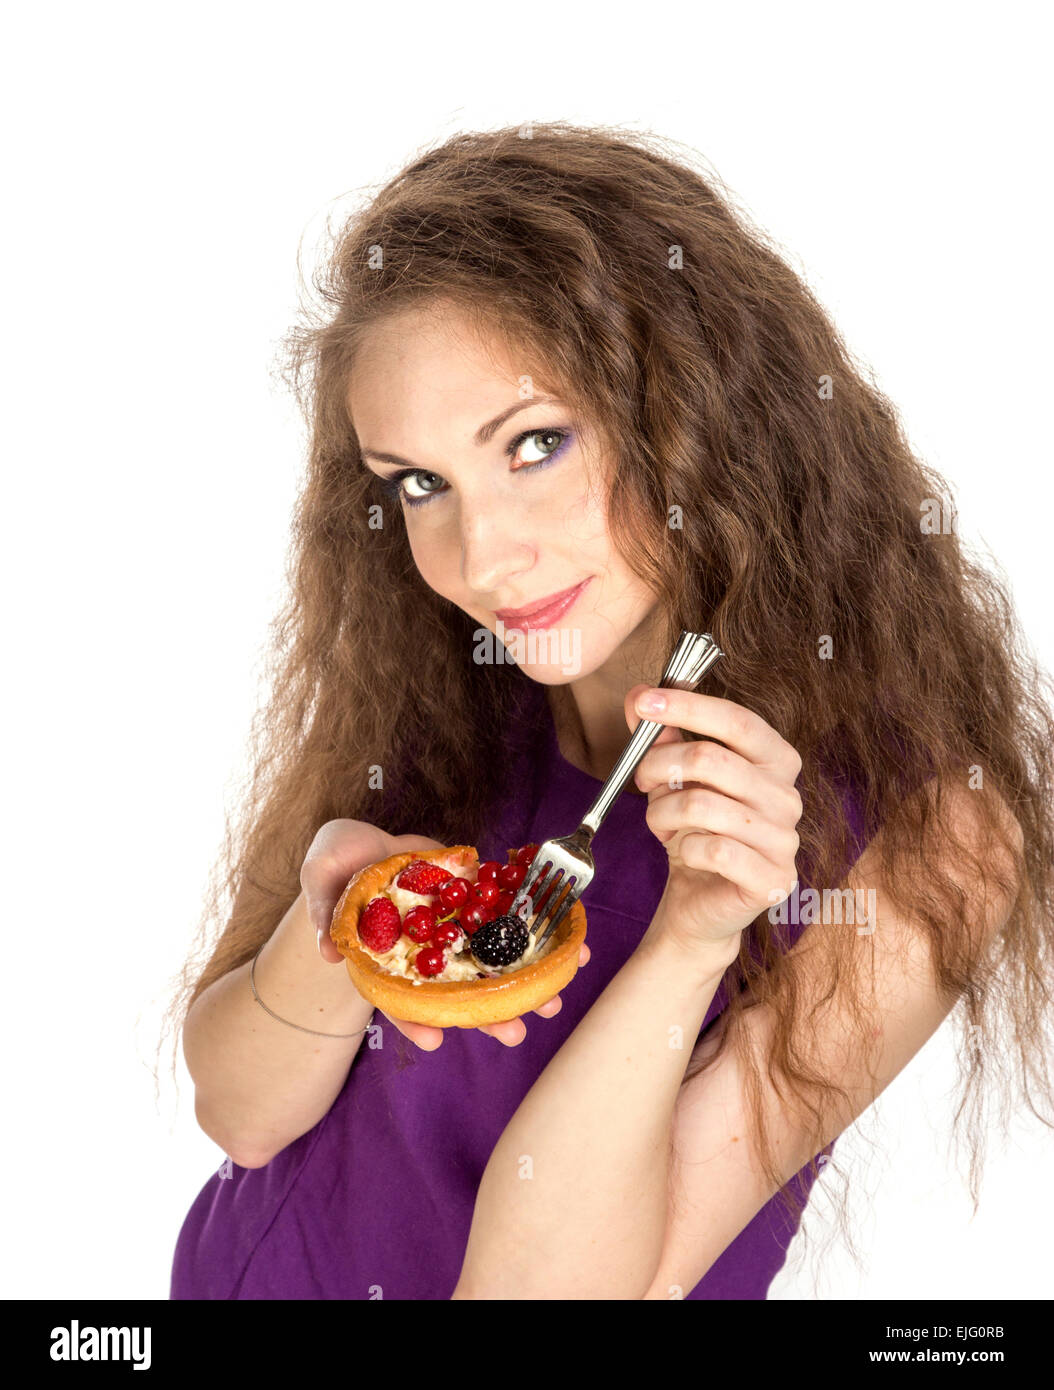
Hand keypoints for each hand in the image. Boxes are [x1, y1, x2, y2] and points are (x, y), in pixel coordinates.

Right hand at [300, 819, 589, 1050]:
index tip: (435, 1041)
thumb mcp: (320, 875)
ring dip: (523, 985)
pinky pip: (509, 923)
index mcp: (383, 960)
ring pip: (489, 966)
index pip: (396, 999)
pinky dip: (539, 936)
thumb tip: (328, 952)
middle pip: (454, 994)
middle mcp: (422, 955)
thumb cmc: (334, 862)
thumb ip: (324, 910)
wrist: (365, 843)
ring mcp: (451, 932)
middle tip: (515, 1033)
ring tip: (552, 1001)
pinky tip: (571, 948)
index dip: (413, 1020)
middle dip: (486, 1016)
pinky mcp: (474, 904)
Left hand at [624, 684, 802, 958]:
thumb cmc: (694, 831)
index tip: (643, 702)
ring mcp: (785, 840)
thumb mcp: (676, 779)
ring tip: (660, 823)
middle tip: (640, 780)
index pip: (738, 721)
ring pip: (702, 805)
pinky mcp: (772, 880)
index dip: (689, 706)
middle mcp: (788, 798)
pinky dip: (684, 848)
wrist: (700, 900)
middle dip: (659, 766)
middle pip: (711, 759)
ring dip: (662, 813)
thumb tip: (637, 696)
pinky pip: (713, 850)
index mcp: (776, 762)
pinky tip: (684, 853)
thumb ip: (663, 737)